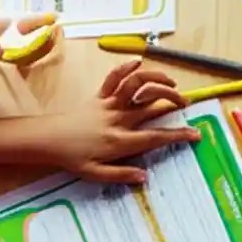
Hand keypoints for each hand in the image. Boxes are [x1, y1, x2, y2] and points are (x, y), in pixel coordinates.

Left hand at [39, 60, 199, 182]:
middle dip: (173, 100)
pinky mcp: (99, 96)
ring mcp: (109, 104)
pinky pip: (114, 77)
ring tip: (170, 83)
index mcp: (120, 141)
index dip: (178, 135)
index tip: (195, 134)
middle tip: (185, 104)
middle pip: (152, 103)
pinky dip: (126, 67)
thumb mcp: (96, 174)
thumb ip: (122, 175)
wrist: (46, 139)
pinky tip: (139, 63)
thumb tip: (145, 177)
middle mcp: (118, 119)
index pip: (156, 136)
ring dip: (156, 79)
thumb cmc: (71, 158)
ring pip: (137, 84)